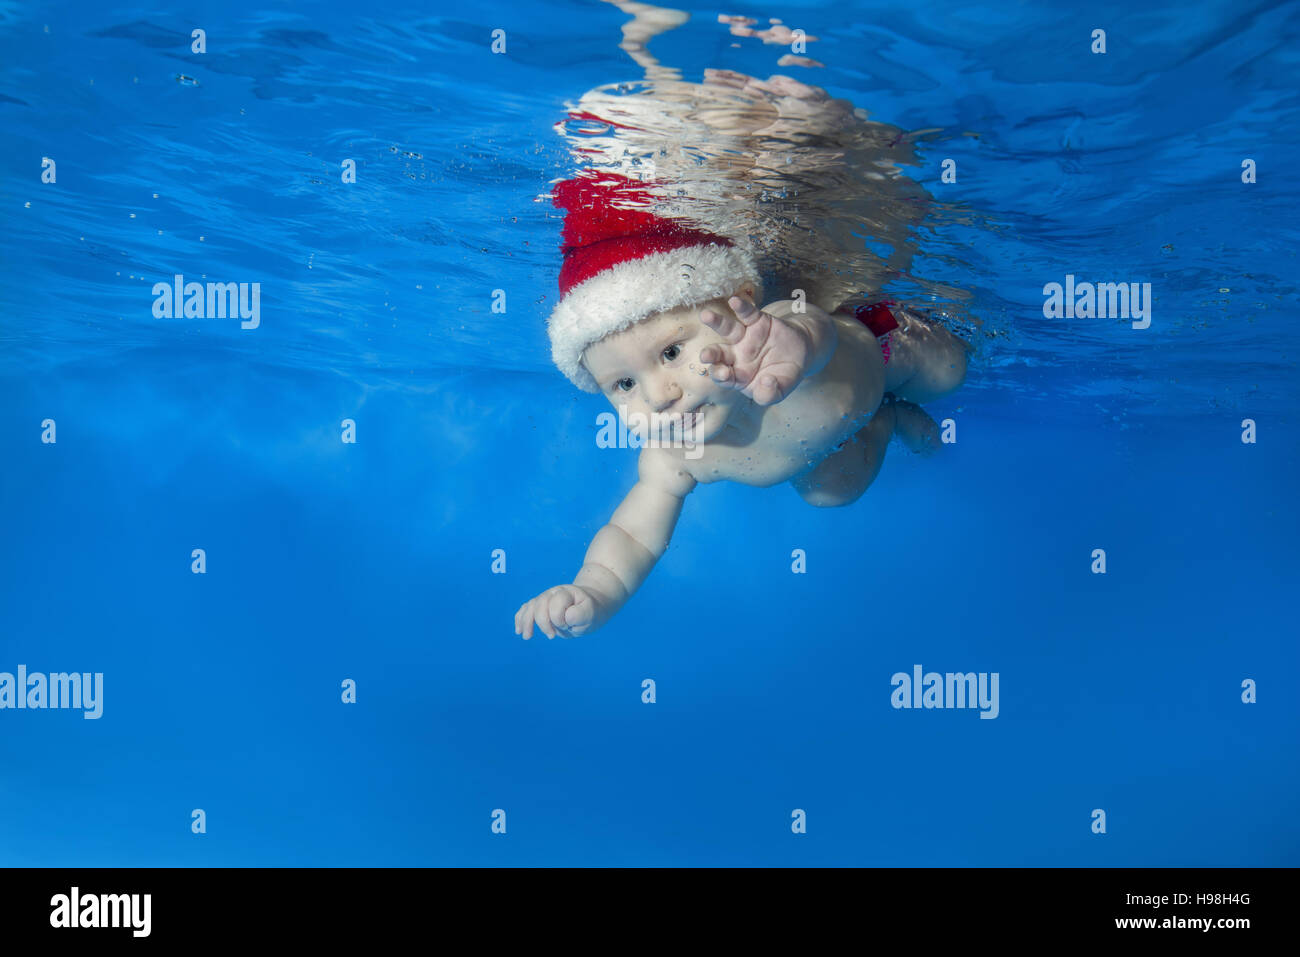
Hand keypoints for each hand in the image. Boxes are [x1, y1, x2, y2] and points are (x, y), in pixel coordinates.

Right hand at [515, 584, 604, 639]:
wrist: (588, 606)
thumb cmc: (590, 611)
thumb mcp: (591, 614)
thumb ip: (581, 614)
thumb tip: (567, 616)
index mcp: (566, 592)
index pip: (555, 605)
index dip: (559, 619)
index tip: (568, 626)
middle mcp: (553, 592)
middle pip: (540, 604)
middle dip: (544, 623)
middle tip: (553, 636)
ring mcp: (545, 598)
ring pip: (530, 606)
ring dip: (526, 622)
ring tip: (527, 637)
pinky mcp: (539, 605)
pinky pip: (526, 609)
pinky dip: (520, 619)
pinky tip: (519, 631)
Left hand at [698, 295, 813, 404]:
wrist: (802, 351)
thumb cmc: (785, 374)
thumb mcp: (781, 390)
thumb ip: (770, 394)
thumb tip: (766, 384)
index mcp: (738, 376)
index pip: (724, 377)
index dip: (721, 375)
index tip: (723, 374)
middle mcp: (736, 356)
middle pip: (719, 354)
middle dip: (711, 354)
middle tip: (705, 355)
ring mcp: (745, 337)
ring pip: (727, 329)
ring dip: (716, 322)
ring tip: (706, 316)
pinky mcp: (756, 320)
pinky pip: (747, 313)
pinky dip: (741, 306)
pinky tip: (735, 301)